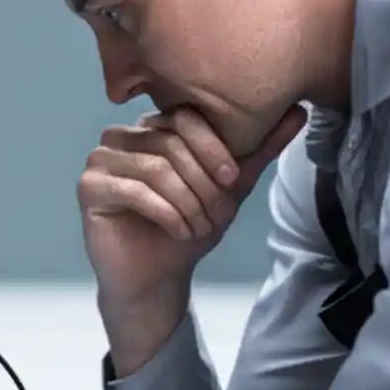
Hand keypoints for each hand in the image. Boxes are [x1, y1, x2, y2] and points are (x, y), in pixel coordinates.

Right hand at [79, 104, 307, 304]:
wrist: (157, 277)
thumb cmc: (188, 228)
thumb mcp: (230, 188)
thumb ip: (259, 150)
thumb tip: (300, 112)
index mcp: (154, 126)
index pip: (187, 117)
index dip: (213, 149)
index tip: (231, 181)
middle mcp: (123, 135)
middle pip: (172, 143)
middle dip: (203, 183)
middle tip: (217, 214)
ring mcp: (101, 159)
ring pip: (157, 168)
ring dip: (188, 203)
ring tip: (199, 227)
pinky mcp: (90, 187)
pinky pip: (135, 190)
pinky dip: (166, 214)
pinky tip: (179, 232)